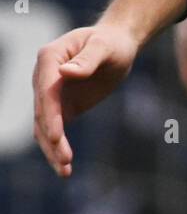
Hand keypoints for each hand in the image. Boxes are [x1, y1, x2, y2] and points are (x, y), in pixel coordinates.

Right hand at [33, 23, 139, 176]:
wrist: (116, 45)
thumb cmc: (112, 42)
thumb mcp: (105, 47)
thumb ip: (88, 60)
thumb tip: (66, 72)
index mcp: (50, 58)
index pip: (46, 90)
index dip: (50, 114)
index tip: (57, 136)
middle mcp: (43, 77)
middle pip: (42, 112)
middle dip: (52, 137)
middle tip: (65, 160)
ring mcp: (49, 94)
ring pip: (44, 126)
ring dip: (52, 149)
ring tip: (65, 171)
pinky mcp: (61, 107)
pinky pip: (55, 130)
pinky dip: (58, 149)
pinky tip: (65, 168)